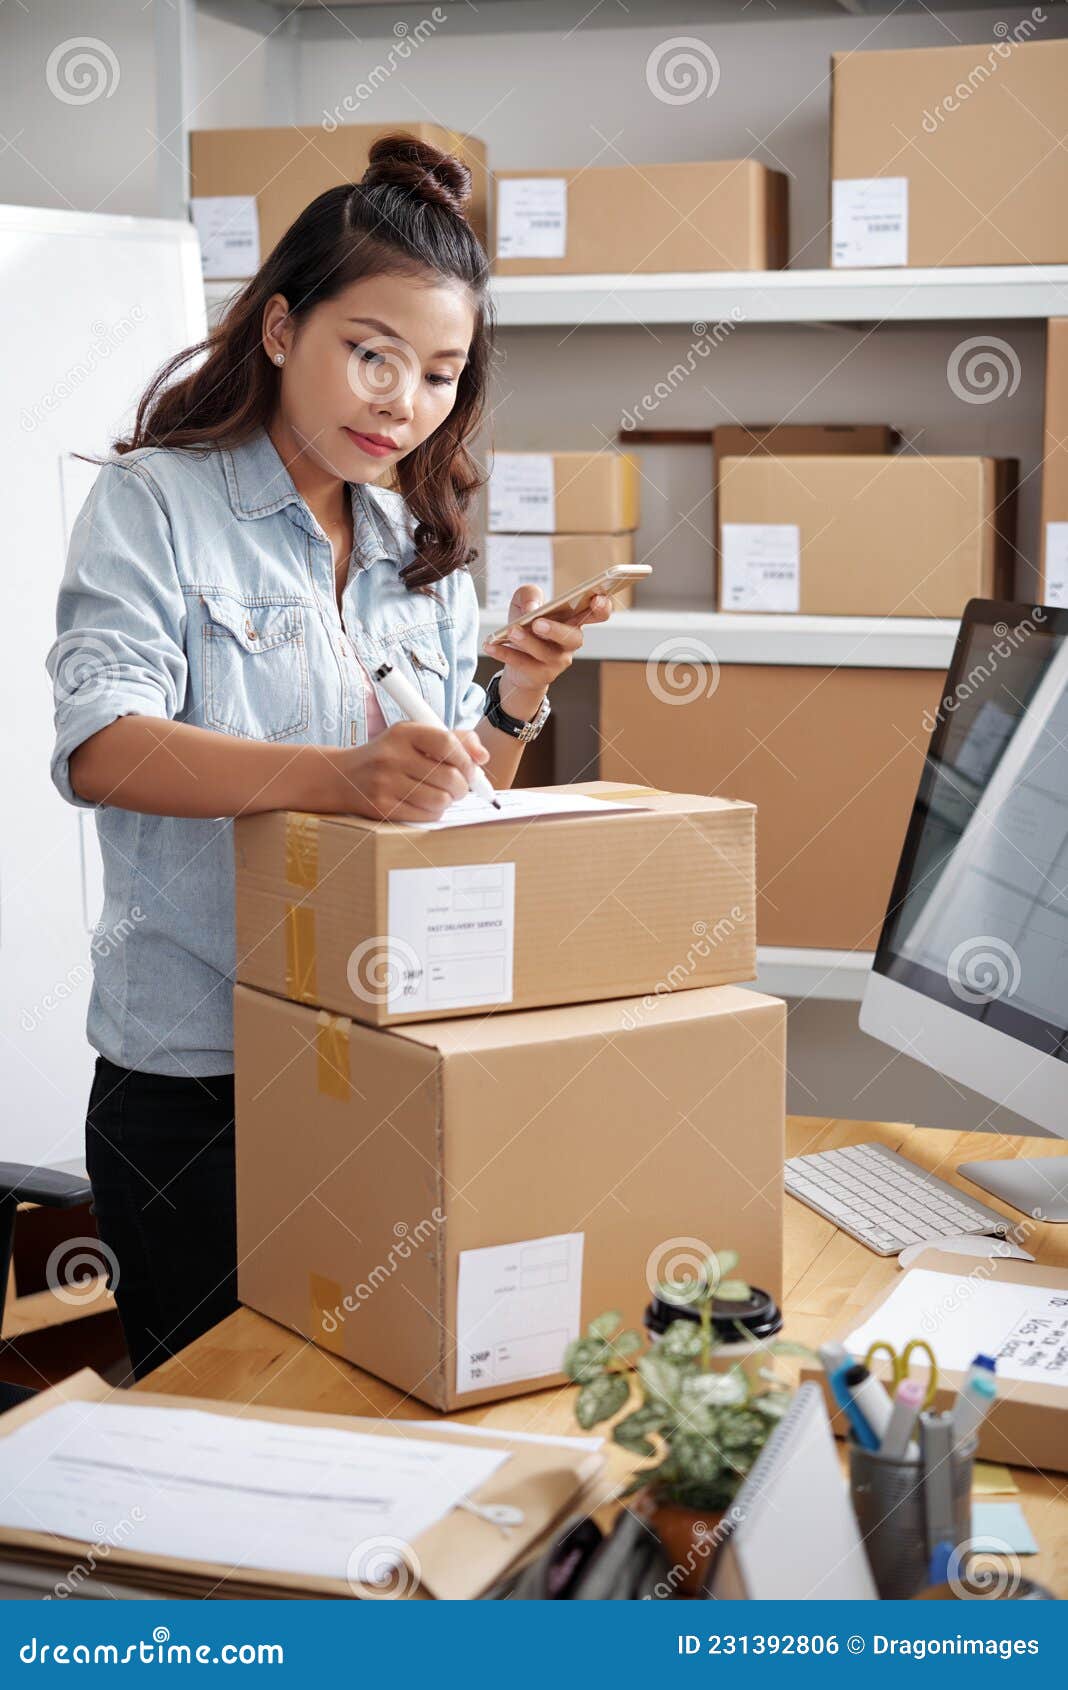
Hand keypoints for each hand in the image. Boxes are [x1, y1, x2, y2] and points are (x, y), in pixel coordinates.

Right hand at [330, 721, 489, 822]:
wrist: (343, 777)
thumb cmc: (389, 755)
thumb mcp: (414, 737)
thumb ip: (452, 739)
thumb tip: (483, 757)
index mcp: (403, 733)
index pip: (447, 743)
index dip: (466, 759)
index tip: (471, 767)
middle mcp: (392, 756)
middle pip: (449, 776)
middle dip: (463, 785)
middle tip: (460, 786)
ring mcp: (385, 784)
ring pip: (441, 799)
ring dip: (449, 800)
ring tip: (443, 794)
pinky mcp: (383, 808)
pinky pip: (427, 815)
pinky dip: (434, 811)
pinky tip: (427, 803)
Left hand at [481, 584, 613, 717]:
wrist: (517, 660)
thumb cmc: (527, 626)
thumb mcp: (525, 603)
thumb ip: (530, 594)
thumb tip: (532, 609)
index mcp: (574, 620)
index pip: (598, 614)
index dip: (602, 606)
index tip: (597, 597)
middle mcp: (570, 642)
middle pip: (573, 637)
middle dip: (556, 630)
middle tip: (538, 623)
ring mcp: (557, 661)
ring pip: (545, 653)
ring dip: (527, 642)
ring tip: (511, 631)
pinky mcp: (540, 675)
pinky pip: (522, 664)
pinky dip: (505, 653)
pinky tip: (490, 645)